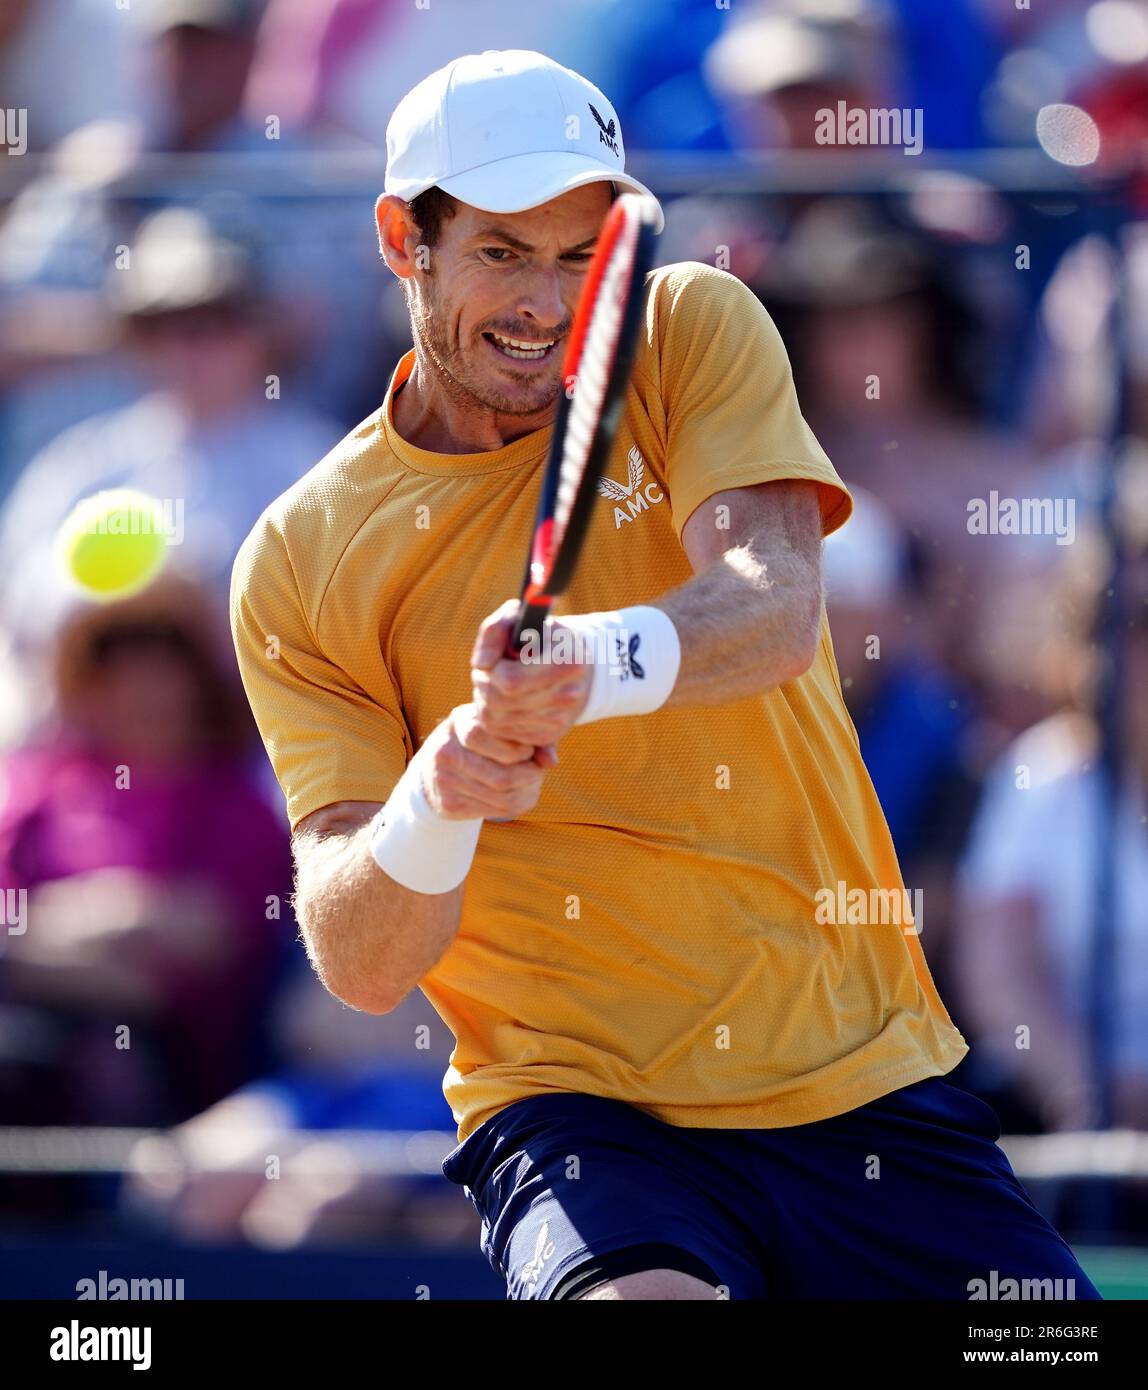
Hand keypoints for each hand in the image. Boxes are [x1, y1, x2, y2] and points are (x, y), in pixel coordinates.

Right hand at [417, 701, 555, 821]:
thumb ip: (531, 737)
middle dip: (531, 776)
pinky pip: (495, 811)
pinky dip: (517, 804)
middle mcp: (446, 751)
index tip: (528, 750)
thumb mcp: (501, 729)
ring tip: (533, 782)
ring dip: (528, 792)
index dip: (518, 749)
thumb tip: (551, 761)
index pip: (488, 737)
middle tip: (538, 771)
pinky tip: (520, 794)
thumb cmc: (484, 741)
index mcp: (459, 722)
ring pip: (503, 797)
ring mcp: (444, 780)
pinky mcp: (449, 805)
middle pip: (502, 777)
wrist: (438, 769)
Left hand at [469, 599, 592, 748]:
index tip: (493, 658)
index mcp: (567, 662)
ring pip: (495, 719)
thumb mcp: (519, 617)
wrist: (575, 664)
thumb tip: (481, 664)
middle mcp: (568, 695)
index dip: (491, 669)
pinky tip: (506, 700)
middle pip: (499, 701)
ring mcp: (560, 719)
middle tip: (488, 672)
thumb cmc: (540, 636)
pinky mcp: (548, 736)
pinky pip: (503, 733)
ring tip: (496, 683)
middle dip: (484, 684)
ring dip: (485, 700)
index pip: (511, 679)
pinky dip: (496, 716)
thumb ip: (494, 630)